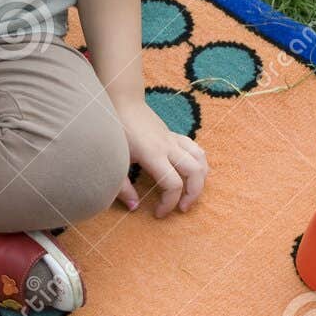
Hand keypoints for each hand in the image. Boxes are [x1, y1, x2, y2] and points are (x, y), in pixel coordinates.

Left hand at [114, 99, 209, 217]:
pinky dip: (199, 163)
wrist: (122, 101)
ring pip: (201, 159)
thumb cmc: (114, 129)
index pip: (173, 184)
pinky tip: (190, 174)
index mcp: (153, 155)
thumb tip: (135, 207)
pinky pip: (196, 149)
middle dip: (193, 194)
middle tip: (181, 208)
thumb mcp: (114, 161)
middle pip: (195, 172)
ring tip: (190, 193)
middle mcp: (168, 147)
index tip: (158, 213)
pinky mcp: (174, 135)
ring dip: (201, 179)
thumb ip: (122, 187)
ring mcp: (173, 139)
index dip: (169, 203)